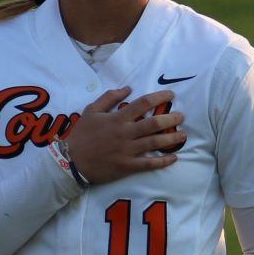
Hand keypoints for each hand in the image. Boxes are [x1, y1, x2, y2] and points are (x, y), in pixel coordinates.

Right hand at [64, 87, 185, 185]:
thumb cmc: (81, 136)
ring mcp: (127, 150)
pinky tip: (173, 158)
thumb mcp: (91, 111)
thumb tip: (128, 88)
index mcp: (118, 118)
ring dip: (171, 138)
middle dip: (171, 118)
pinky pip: (148, 164)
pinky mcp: (126, 166)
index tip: (171, 96)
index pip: (144, 104)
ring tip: (182, 134)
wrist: (71, 162)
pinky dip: (163, 161)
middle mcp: (125, 133)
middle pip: (154, 123)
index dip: (160, 97)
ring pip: (155, 142)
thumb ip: (109, 97)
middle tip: (181, 116)